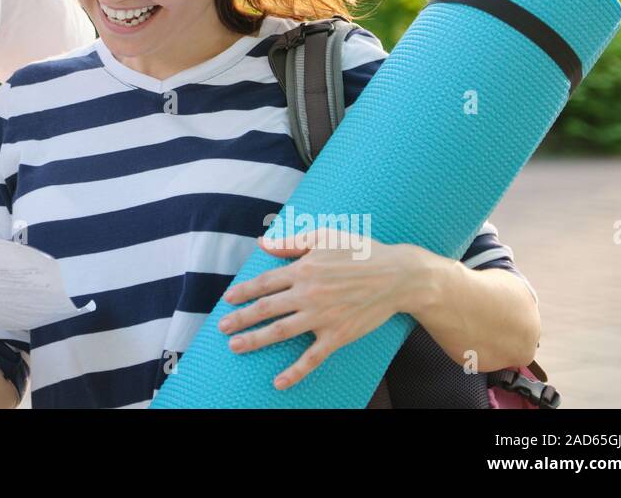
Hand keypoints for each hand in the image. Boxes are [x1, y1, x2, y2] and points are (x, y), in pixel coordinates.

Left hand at [216, 230, 425, 390]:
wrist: (398, 276)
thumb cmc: (361, 251)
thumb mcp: (324, 237)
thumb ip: (290, 243)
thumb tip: (261, 243)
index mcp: (304, 268)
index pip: (265, 282)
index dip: (244, 291)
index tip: (227, 299)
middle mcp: (308, 293)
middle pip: (267, 308)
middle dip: (241, 318)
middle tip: (222, 327)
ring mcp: (322, 317)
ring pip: (281, 331)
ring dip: (256, 340)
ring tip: (236, 346)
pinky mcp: (338, 335)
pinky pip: (312, 357)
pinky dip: (295, 371)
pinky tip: (278, 382)